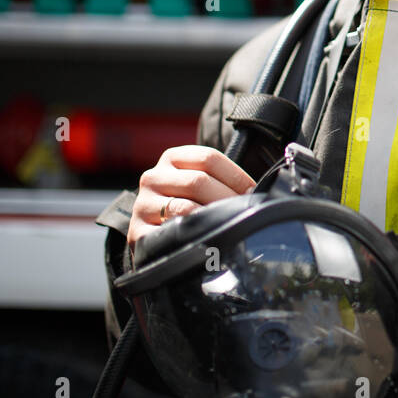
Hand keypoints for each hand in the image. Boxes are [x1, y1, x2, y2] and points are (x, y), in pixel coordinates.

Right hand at [127, 145, 254, 246]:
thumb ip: (223, 181)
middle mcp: (153, 177)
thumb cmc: (187, 205)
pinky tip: (206, 240)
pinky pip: (170, 234)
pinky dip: (192, 237)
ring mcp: (143, 204)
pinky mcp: (136, 232)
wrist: (153, 234)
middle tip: (245, 215)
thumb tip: (260, 192)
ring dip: (213, 219)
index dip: (237, 176)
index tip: (254, 193)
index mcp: (172, 158)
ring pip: (185, 208)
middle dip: (228, 200)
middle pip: (198, 181)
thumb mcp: (201, 184)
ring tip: (229, 227)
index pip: (209, 158)